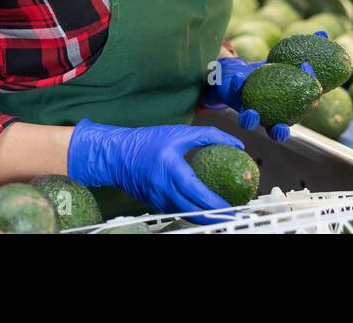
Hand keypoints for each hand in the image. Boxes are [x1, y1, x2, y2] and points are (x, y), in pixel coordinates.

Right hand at [66, 120, 245, 222]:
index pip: (197, 192)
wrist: (117, 155)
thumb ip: (209, 136)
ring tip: (223, 216)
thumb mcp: (180, 133)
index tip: (231, 206)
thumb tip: (235, 144)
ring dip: (205, 218)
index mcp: (171, 169)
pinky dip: (192, 213)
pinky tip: (204, 211)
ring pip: (186, 215)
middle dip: (215, 217)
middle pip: (193, 211)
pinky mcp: (156, 204)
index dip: (215, 203)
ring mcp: (159, 199)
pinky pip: (178, 211)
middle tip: (233, 217)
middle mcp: (164, 188)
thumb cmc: (147, 142)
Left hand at [202, 34, 321, 141]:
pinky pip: (235, 94)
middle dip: (279, 133)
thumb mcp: (284, 60)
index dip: (308, 103)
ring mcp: (248, 108)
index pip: (299, 110)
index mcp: (284, 108)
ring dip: (250, 120)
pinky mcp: (232, 98)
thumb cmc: (266, 70)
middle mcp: (266, 114)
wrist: (237, 71)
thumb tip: (324, 32)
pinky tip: (239, 78)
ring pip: (249, 122)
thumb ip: (304, 49)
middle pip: (275, 131)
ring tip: (252, 114)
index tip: (313, 88)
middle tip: (281, 128)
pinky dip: (238, 85)